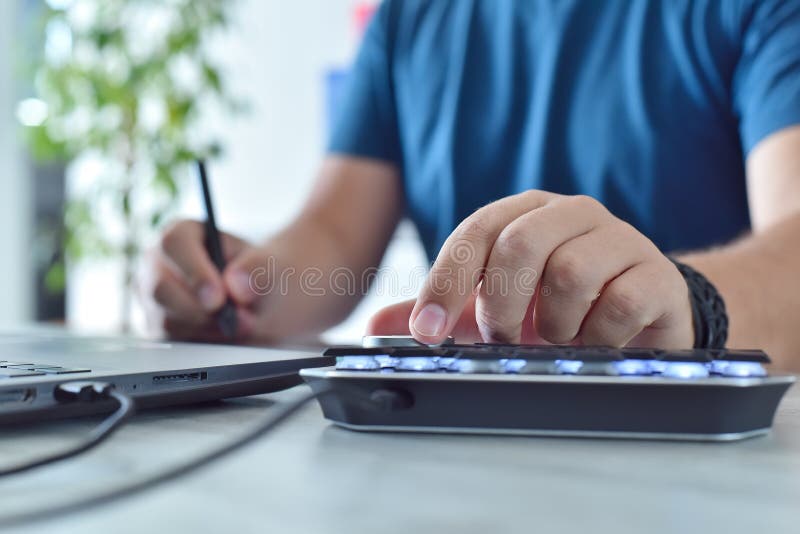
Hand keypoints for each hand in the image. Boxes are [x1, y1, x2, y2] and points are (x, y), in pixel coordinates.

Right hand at [141, 220, 267, 341]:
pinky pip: (170, 340)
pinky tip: (223, 333)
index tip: (219, 297)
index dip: (195, 272)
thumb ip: (257, 269)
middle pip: (161, 287)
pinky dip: (200, 341)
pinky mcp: (156, 324)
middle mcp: (159, 262)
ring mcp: (152, 294)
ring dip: (206, 328)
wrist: (261, 299)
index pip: (174, 243)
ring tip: (239, 324)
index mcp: (183, 233)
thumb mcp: (270, 265)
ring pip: (165, 319)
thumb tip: (235, 284)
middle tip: (235, 320)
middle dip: (201, 310)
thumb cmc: (259, 274)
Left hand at [368, 191, 693, 347]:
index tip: (426, 334)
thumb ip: (441, 309)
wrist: (642, 311)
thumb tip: (377, 324)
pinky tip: (596, 340)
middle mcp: (571, 214)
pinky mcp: (657, 274)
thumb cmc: (559, 303)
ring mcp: (619, 238)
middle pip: (519, 246)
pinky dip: (596, 335)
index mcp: (525, 213)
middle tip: (502, 339)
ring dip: (552, 325)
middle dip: (500, 307)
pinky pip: (618, 304)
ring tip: (557, 338)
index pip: (475, 233)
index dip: (445, 284)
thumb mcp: (495, 304)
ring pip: (570, 274)